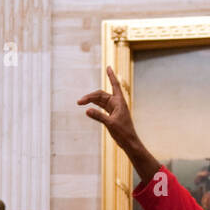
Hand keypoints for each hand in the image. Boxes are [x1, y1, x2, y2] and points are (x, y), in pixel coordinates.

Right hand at [78, 66, 160, 182]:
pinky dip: (94, 106)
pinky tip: (88, 106)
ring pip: (100, 101)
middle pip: (101, 95)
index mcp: (119, 102)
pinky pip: (101, 107)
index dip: (111, 75)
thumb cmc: (123, 132)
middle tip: (79, 101)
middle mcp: (116, 103)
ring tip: (80, 102)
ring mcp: (114, 109)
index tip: (108, 66)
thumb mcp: (110, 124)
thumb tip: (87, 110)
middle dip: (90, 96)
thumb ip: (98, 116)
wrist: (129, 142)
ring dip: (91, 101)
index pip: (114, 85)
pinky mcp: (111, 115)